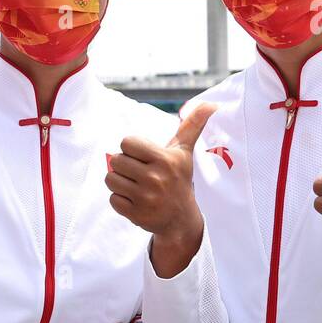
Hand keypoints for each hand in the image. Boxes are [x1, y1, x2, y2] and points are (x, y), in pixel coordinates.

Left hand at [107, 103, 214, 275]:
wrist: (181, 218)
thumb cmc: (178, 178)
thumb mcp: (184, 152)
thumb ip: (192, 126)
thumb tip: (211, 104)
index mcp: (165, 159)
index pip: (127, 142)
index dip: (131, 148)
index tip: (142, 156)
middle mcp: (156, 178)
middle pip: (116, 160)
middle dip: (124, 165)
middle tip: (138, 173)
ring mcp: (145, 198)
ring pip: (110, 179)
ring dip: (119, 182)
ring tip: (135, 186)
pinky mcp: (137, 214)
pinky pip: (113, 199)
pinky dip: (120, 200)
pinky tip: (135, 200)